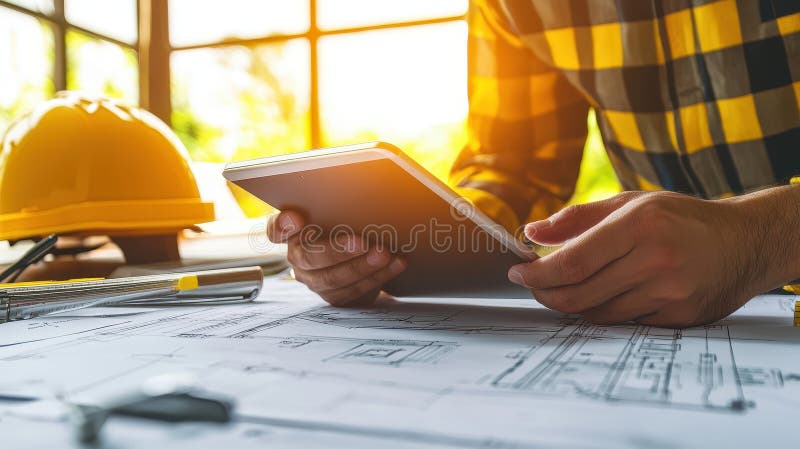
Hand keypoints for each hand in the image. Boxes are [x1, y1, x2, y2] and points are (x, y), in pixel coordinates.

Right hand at [267, 210, 406, 305]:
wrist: (363, 250)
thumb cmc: (346, 223)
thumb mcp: (338, 209)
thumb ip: (334, 202)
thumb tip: (342, 198)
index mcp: (292, 232)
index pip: (277, 229)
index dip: (284, 225)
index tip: (297, 218)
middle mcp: (298, 258)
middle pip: (310, 256)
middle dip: (339, 250)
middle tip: (363, 242)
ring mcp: (316, 280)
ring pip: (333, 279)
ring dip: (363, 266)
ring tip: (385, 254)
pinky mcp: (336, 296)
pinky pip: (353, 291)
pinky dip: (377, 277)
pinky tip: (395, 264)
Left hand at [507, 190, 787, 327]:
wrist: (744, 242)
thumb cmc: (680, 218)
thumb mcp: (631, 204)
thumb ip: (578, 219)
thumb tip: (531, 233)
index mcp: (640, 225)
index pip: (573, 260)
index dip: (538, 272)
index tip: (517, 272)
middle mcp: (656, 260)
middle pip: (580, 294)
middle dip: (546, 293)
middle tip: (533, 285)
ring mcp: (670, 292)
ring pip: (598, 313)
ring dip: (572, 305)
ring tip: (564, 289)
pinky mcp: (680, 316)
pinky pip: (624, 323)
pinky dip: (605, 312)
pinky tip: (603, 297)